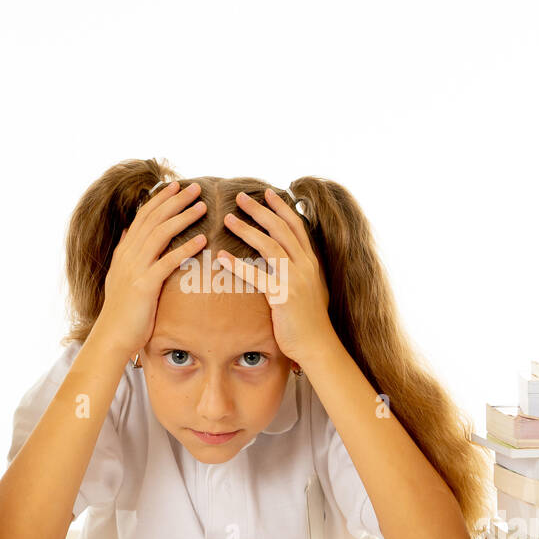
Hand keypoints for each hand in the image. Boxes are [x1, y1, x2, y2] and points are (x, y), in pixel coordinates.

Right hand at [93, 180, 206, 359]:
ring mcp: (135, 269)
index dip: (160, 199)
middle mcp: (128, 256)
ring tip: (202, 206)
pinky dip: (185, 248)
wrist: (112, 336)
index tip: (177, 185)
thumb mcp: (119, 275)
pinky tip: (202, 239)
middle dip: (175, 200)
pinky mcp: (144, 285)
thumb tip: (128, 230)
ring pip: (160, 234)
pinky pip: (167, 261)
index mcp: (125, 252)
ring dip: (183, 218)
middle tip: (195, 187)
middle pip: (154, 219)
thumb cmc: (122, 310)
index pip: (143, 216)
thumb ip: (125, 251)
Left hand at [216, 188, 334, 366]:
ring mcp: (296, 280)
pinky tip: (222, 257)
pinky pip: (257, 275)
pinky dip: (238, 265)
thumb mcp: (307, 288)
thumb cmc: (307, 320)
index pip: (296, 226)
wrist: (317, 345)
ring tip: (228, 219)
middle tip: (240, 198)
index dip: (281, 207)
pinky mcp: (284, 296)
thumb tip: (280, 260)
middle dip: (260, 211)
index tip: (266, 193)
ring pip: (270, 246)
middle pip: (281, 229)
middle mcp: (305, 266)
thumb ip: (295, 271)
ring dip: (247, 230)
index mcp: (310, 262)